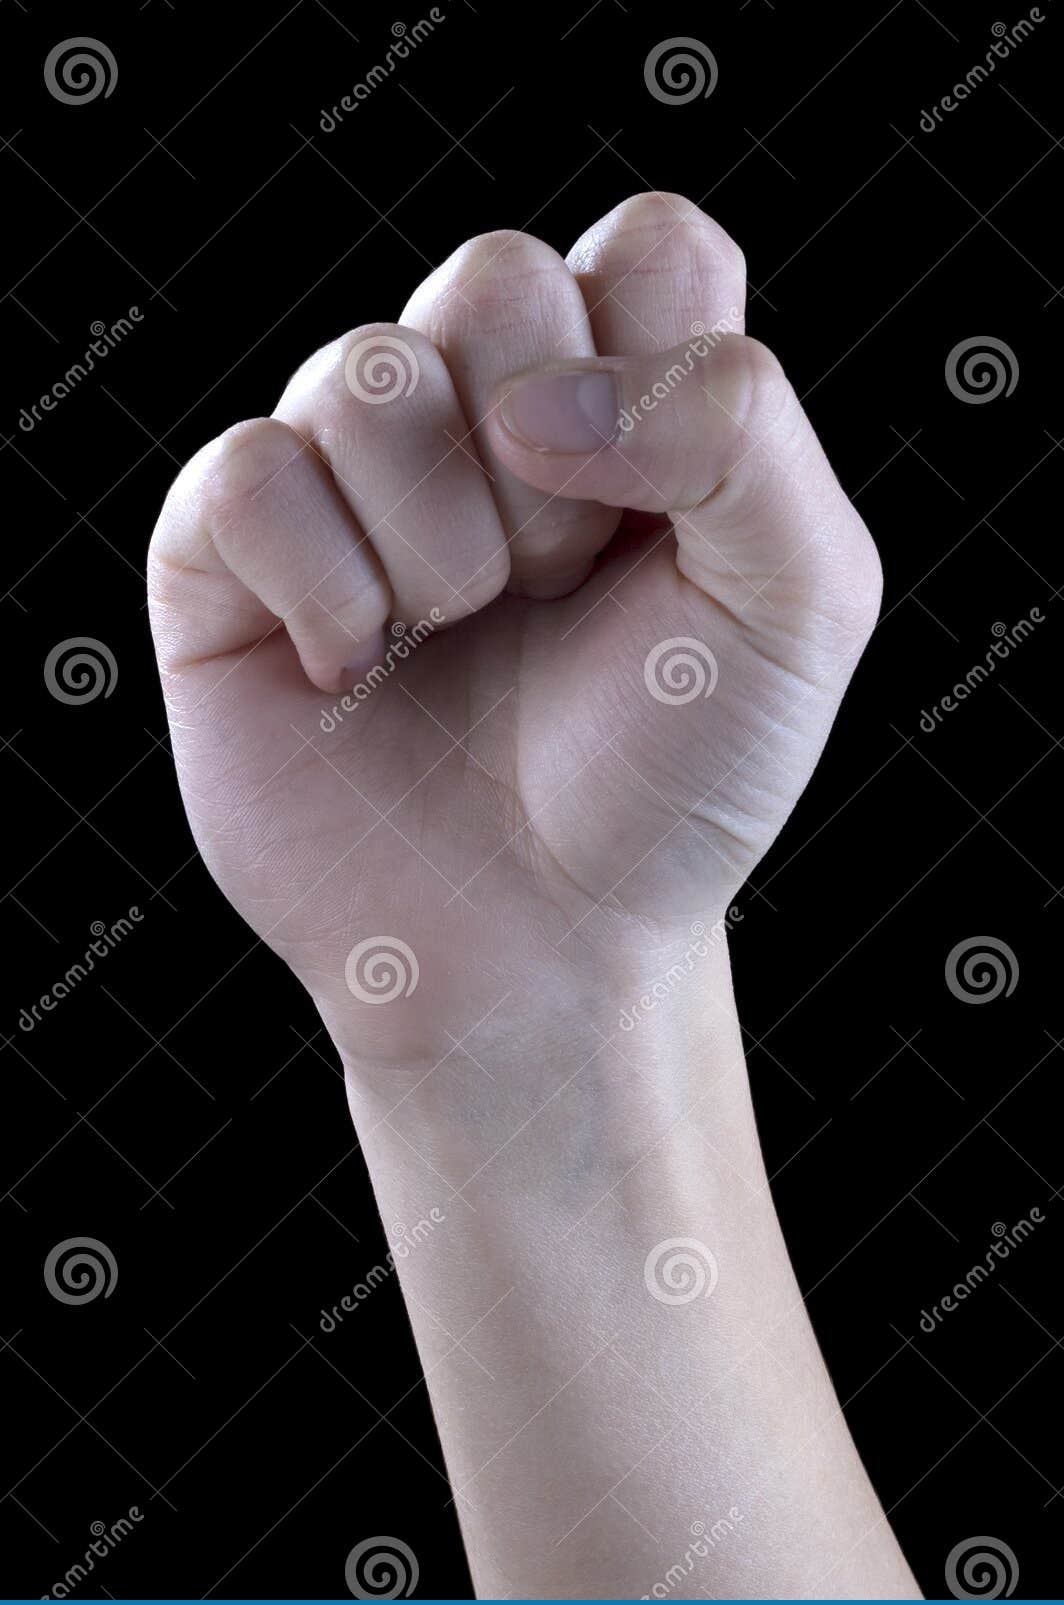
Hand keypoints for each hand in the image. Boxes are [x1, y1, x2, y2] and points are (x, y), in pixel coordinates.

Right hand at [148, 193, 879, 1069]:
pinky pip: (247, 474)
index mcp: (627, 406)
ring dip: (440, 540)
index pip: (647, 246)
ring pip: (368, 373)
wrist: (543, 950)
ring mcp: (351, 483)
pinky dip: (322, 584)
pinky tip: (352, 668)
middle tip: (554, 592)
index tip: (660, 516)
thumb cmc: (671, 787)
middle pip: (493, 275)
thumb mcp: (798, 607)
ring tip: (457, 639)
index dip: (653, 366)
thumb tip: (541, 399)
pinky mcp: (231, 560)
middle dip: (545, 465)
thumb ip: (742, 429)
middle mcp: (482, 420)